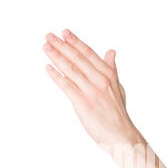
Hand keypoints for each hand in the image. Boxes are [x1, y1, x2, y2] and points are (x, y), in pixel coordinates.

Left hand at [43, 29, 139, 147]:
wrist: (121, 135)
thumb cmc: (117, 112)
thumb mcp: (118, 86)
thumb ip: (111, 68)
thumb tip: (110, 51)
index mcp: (109, 74)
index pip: (89, 54)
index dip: (76, 42)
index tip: (64, 32)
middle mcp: (100, 79)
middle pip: (78, 58)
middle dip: (62, 46)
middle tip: (49, 36)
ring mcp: (92, 91)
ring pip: (71, 70)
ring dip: (57, 57)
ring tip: (45, 47)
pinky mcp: (84, 103)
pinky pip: (67, 87)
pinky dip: (57, 76)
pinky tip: (48, 68)